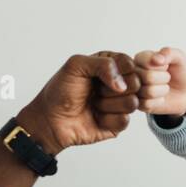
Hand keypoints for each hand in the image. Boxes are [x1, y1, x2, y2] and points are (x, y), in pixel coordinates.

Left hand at [19, 51, 139, 153]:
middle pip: (135, 83)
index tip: (98, 76)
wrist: (50, 120)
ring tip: (93, 104)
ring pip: (132, 102)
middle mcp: (118, 84)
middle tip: (95, 91)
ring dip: (107, 104)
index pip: (129, 63)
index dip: (117, 70)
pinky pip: (125, 120)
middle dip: (111, 88)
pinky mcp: (119, 123)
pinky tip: (96, 116)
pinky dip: (106, 119)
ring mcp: (120, 103)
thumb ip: (104, 64)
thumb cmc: (60, 92)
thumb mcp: (76, 65)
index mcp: (111, 66)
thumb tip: (122, 84)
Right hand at [134, 47, 185, 119]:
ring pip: (148, 91)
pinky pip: (147, 104)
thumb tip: (157, 58)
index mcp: (139, 58)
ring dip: (163, 90)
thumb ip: (169, 53)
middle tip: (166, 77)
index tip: (166, 65)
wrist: (185, 92)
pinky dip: (159, 101)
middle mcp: (132, 73)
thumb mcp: (179, 57)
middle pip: (148, 77)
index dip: (162, 66)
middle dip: (164, 78)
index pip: (147, 61)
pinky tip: (160, 97)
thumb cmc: (179, 72)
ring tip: (164, 86)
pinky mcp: (137, 104)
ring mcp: (134, 89)